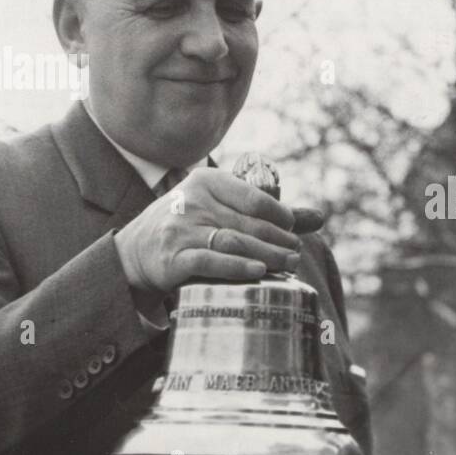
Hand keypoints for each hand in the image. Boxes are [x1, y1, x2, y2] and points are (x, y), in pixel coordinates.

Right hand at [114, 167, 322, 292]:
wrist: (135, 252)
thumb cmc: (189, 226)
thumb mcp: (222, 209)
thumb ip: (269, 213)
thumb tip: (320, 217)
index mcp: (206, 181)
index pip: (255, 197)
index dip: (280, 215)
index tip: (293, 230)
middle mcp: (193, 201)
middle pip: (249, 223)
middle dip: (279, 240)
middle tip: (296, 254)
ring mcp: (181, 229)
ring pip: (235, 242)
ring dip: (267, 256)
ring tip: (288, 265)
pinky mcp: (174, 258)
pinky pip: (212, 262)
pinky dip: (238, 268)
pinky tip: (258, 273)